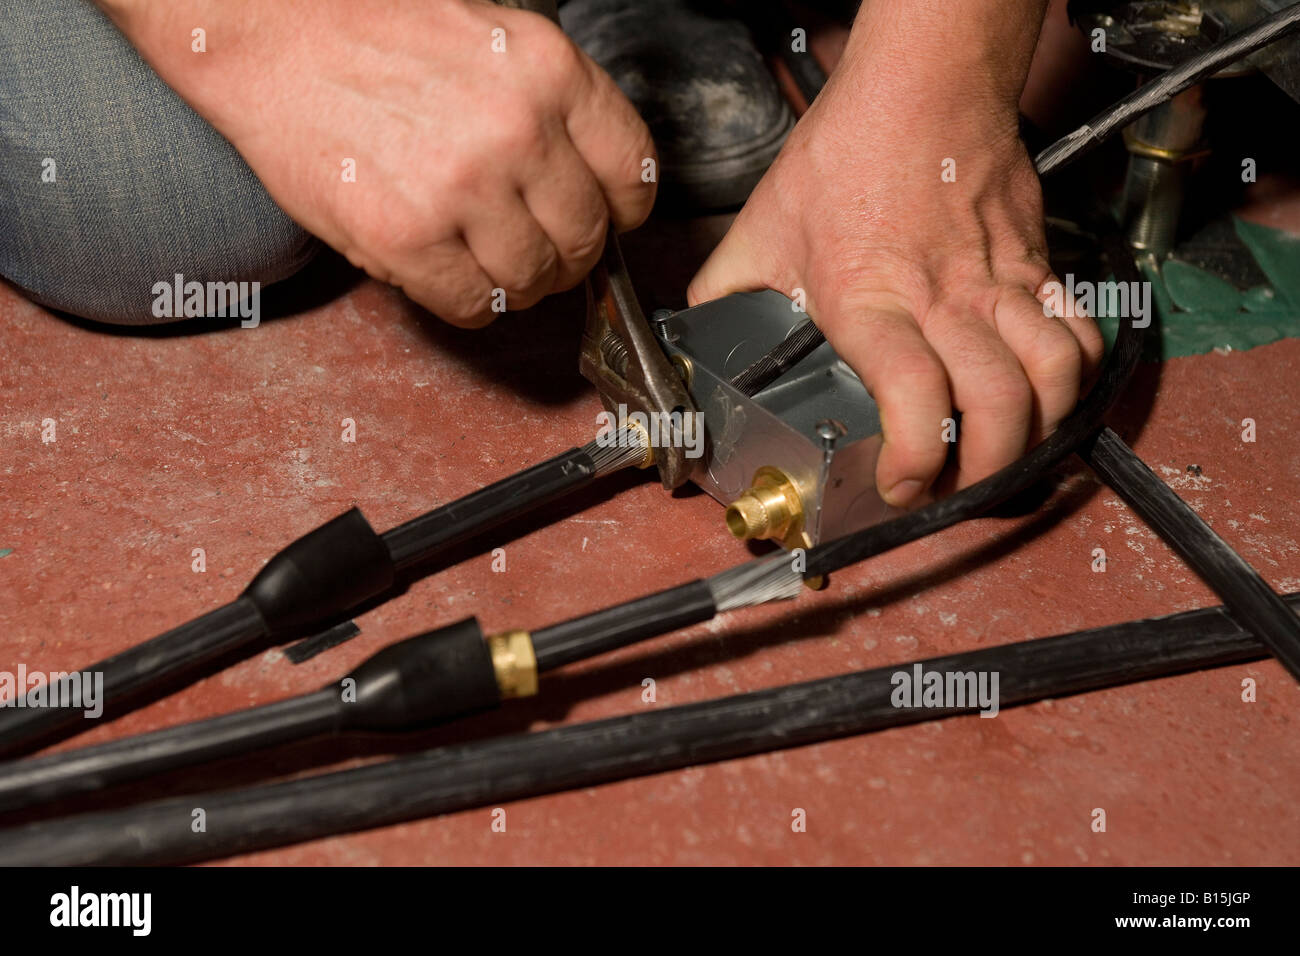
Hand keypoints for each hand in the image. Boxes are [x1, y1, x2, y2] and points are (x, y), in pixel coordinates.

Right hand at [102, 0, 655, 325]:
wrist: (269, 30)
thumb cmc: (374, 30)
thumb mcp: (493, 39)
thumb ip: (552, 108)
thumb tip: (592, 189)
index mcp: (549, 71)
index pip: (632, 174)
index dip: (622, 211)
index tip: (605, 220)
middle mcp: (516, 130)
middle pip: (586, 237)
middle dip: (568, 254)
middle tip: (537, 248)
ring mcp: (461, 187)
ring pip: (534, 279)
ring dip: (519, 283)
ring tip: (486, 258)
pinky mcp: (406, 236)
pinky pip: (473, 304)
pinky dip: (471, 303)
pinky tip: (448, 272)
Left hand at [687, 3, 1102, 507]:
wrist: (923, 87)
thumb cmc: (846, 154)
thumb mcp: (761, 230)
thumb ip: (725, 291)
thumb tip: (696, 333)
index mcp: (872, 302)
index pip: (913, 400)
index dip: (913, 461)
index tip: (899, 485)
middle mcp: (945, 302)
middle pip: (1000, 408)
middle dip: (984, 472)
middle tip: (956, 488)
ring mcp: (999, 285)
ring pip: (1054, 377)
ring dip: (1038, 430)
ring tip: (1006, 451)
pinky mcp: (1036, 266)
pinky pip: (1079, 333)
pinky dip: (1075, 375)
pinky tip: (1045, 394)